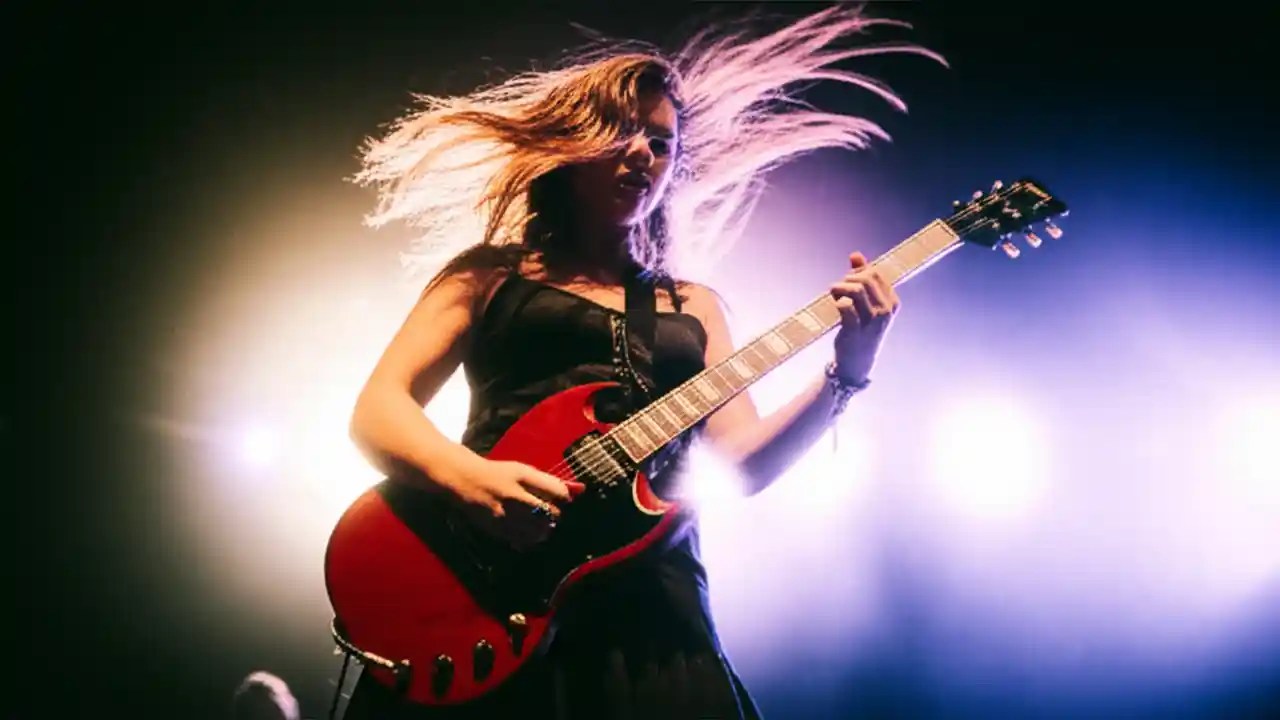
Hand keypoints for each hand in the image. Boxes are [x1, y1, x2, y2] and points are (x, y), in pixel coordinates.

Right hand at [442, 457, 583, 548]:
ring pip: (538, 531)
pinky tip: (527, 531)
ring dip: (544, 528)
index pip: (557, 492)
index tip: (562, 500)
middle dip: (556, 515)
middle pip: (550, 513)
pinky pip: (523, 541)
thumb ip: (553, 482)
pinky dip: (530, 539)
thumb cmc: (499, 474)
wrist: (464, 480)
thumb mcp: (525, 471)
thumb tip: (582, 489)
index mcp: (522, 476)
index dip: (565, 499)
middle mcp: (514, 495)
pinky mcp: (496, 529)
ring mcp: (504, 514)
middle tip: (551, 513)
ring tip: (538, 521)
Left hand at [831, 251, 899, 382]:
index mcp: (892, 302)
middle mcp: (885, 310)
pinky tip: (835, 306)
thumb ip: (862, 278)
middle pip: (865, 278)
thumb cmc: (861, 329)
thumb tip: (855, 255)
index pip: (875, 273)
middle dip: (847, 279)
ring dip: (839, 288)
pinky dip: (837, 302)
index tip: (848, 283)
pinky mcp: (855, 330)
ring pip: (855, 289)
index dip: (857, 273)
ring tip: (833, 295)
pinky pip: (845, 306)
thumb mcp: (866, 304)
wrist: (856, 362)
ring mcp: (872, 321)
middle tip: (837, 289)